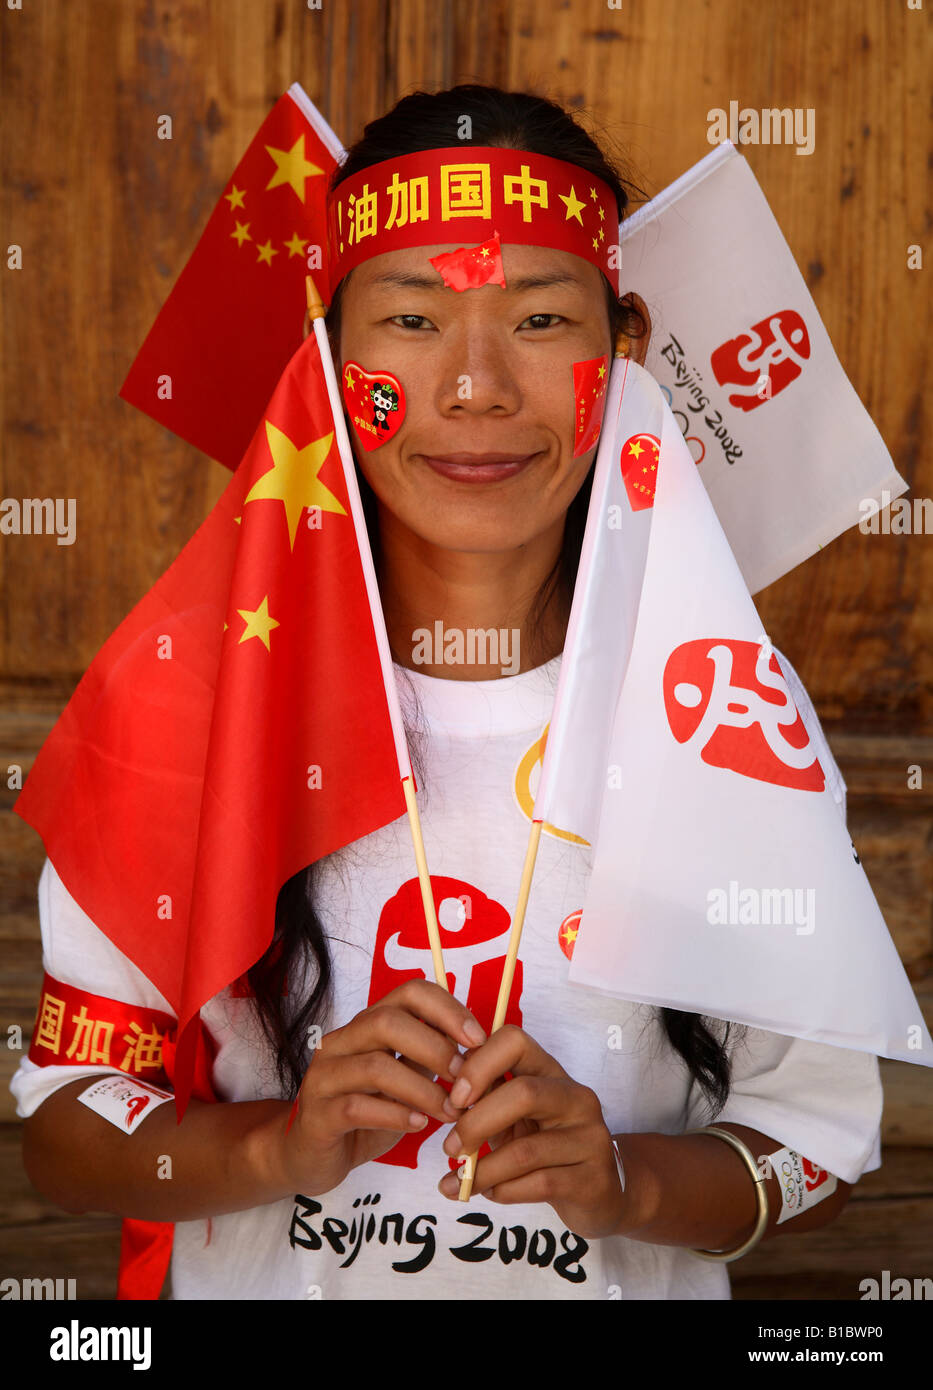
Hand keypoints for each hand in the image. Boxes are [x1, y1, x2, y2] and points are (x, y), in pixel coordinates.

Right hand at [277, 979, 485, 1196]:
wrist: (310, 1156)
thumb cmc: (366, 1114)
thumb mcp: (403, 1083)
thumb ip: (428, 1061)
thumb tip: (473, 1047)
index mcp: (366, 1025)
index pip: (408, 992)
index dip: (447, 1009)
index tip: (478, 1039)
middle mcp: (340, 1041)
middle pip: (387, 1021)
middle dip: (435, 1047)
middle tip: (464, 1079)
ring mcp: (323, 1076)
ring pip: (376, 1066)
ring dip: (423, 1089)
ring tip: (451, 1111)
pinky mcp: (316, 1114)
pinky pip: (358, 1107)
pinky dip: (396, 1115)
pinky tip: (419, 1124)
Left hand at [436, 1024, 626, 1239]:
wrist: (600, 1192)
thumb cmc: (545, 1146)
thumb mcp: (515, 1116)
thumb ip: (487, 1099)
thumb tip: (444, 1096)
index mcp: (551, 1071)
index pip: (515, 1041)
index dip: (478, 1065)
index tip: (454, 1098)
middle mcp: (576, 1098)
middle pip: (524, 1093)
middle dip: (476, 1122)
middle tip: (450, 1147)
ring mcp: (589, 1138)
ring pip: (526, 1151)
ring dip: (482, 1169)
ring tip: (458, 1182)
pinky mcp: (592, 1180)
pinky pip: (538, 1184)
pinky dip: (503, 1190)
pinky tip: (488, 1193)